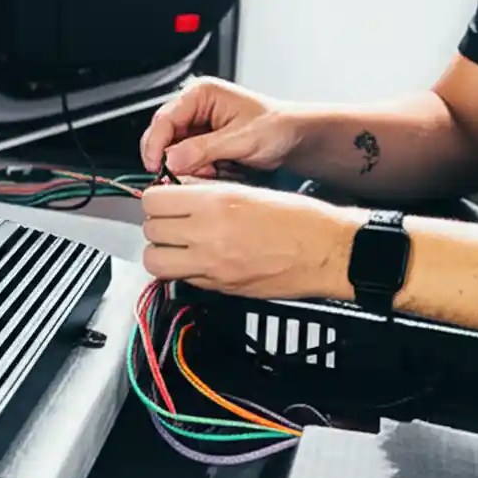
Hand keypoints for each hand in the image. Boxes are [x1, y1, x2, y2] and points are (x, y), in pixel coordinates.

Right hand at [140, 77, 299, 177]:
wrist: (295, 138)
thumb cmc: (276, 127)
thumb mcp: (241, 139)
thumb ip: (204, 149)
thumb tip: (171, 160)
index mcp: (200, 94)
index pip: (163, 119)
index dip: (155, 145)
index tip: (156, 168)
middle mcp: (194, 107)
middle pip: (163, 137)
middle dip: (174, 160)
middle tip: (191, 174)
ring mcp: (196, 125)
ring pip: (173, 153)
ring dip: (189, 167)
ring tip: (215, 170)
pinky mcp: (200, 142)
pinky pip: (186, 161)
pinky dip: (197, 171)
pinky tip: (217, 170)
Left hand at [141, 181, 361, 299]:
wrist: (327, 251)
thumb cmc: (299, 218)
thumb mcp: (248, 189)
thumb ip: (207, 191)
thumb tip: (178, 190)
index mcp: (215, 203)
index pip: (154, 199)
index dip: (156, 199)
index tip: (164, 199)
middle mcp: (208, 234)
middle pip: (150, 230)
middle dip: (157, 224)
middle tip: (171, 222)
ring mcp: (211, 265)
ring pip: (154, 261)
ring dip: (161, 252)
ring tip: (177, 245)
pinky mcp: (219, 287)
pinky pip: (181, 279)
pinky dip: (182, 270)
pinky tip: (199, 260)